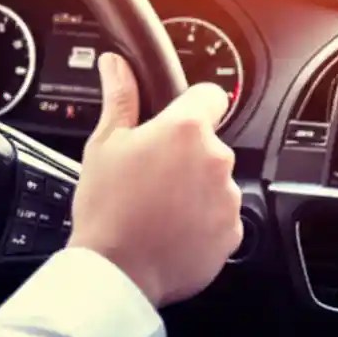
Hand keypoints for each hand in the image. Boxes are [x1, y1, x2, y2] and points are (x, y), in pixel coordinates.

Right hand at [68, 53, 242, 307]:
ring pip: (215, 180)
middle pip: (209, 143)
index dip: (192, 105)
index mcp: (186, 129)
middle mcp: (216, 159)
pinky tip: (171, 228)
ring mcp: (227, 197)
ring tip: (159, 206)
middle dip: (186, 154)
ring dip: (196, 187)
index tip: (175, 121)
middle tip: (152, 174)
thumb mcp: (105, 144)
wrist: (116, 272)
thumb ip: (120, 97)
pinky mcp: (232, 231)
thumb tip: (116, 64)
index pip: (210, 95)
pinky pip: (221, 216)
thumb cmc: (107, 208)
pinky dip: (203, 221)